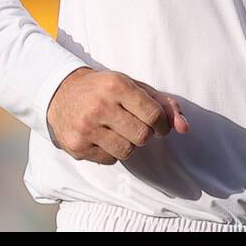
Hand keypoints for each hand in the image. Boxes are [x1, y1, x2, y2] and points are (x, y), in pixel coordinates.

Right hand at [45, 67, 189, 163]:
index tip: (159, 125)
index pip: (154, 116)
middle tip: (134, 125)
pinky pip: (109, 160)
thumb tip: (184, 128)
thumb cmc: (106, 89)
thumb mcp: (135, 87)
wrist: (61, 92)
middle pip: (143, 136)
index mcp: (117, 85)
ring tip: (118, 130)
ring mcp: (86, 127)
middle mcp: (100, 106)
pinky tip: (102, 136)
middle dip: (144, 133)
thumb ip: (165, 105)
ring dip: (128, 144)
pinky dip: (111, 151)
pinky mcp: (76, 146)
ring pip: (127, 151)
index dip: (162, 125)